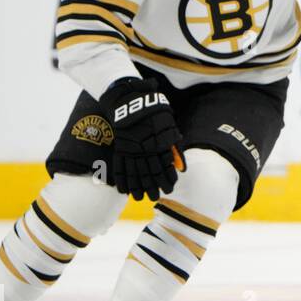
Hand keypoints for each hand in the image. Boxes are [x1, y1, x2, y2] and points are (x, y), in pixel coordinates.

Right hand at [98, 77, 182, 199]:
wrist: (132, 101)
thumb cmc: (156, 114)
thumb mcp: (170, 128)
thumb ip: (175, 148)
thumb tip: (181, 167)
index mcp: (159, 143)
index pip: (164, 166)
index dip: (167, 179)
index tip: (170, 189)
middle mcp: (145, 148)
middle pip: (148, 172)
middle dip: (153, 187)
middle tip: (156, 198)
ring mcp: (131, 149)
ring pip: (134, 172)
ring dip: (137, 187)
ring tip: (139, 198)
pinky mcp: (120, 147)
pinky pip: (120, 166)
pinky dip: (122, 179)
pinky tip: (123, 189)